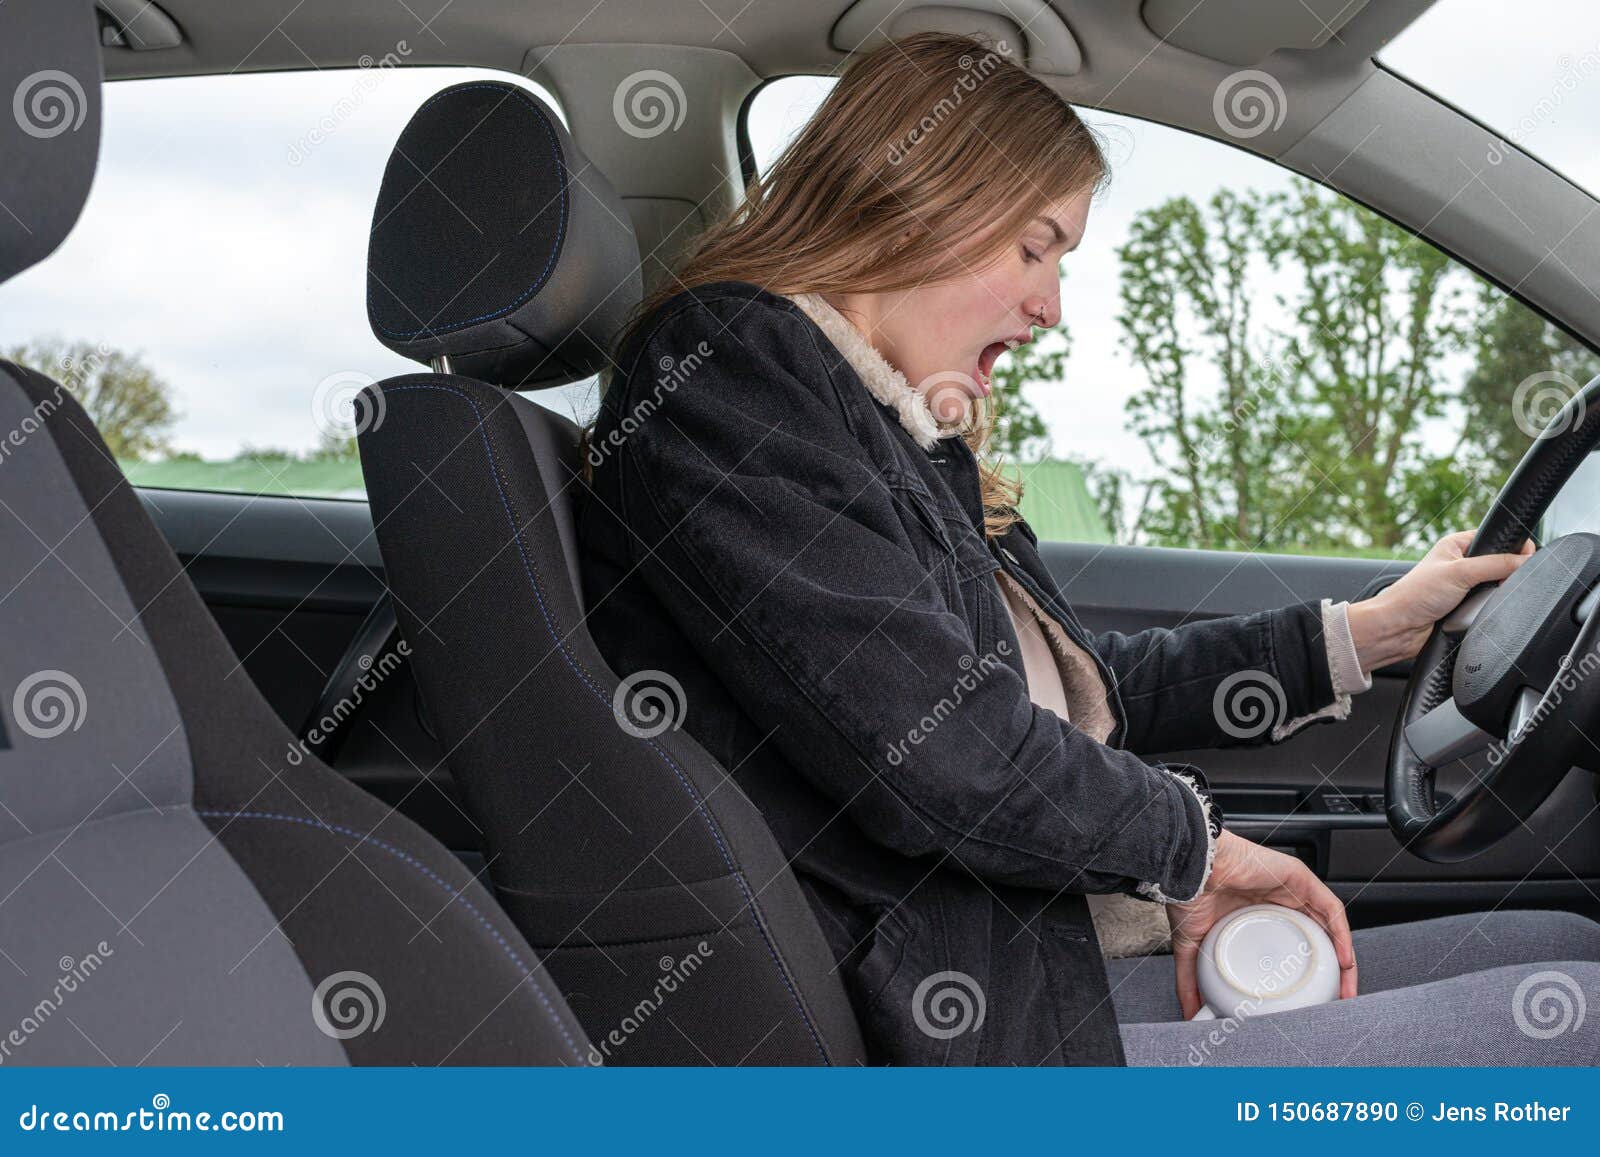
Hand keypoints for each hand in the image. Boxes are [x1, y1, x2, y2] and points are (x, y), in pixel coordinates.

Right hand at [1167, 829, 1356, 1018]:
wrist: (1190, 867)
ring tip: (1346, 984)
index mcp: (1256, 915)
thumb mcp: (1192, 946)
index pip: (1291, 947)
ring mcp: (1290, 890)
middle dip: (1331, 970)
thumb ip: (1191, 980)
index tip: (1311, 1001)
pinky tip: (1343, 956)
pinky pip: (1330, 908)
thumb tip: (1189, 1011)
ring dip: (1342, 957)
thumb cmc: (1190, 893)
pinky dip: (1341, 933)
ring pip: (1328, 926)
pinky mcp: (1300, 879)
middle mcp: (1277, 902)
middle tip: (1334, 998)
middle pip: (1317, 938)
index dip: (1305, 974)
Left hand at [1347, 529, 1534, 673]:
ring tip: (1484, 600)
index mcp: (1457, 544)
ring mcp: (1464, 585)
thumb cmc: (1415, 595)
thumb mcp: (1459, 572)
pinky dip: (1489, 608)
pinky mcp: (1465, 606)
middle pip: (1502, 564)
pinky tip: (1482, 611)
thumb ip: (1495, 564)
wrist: (1398, 629)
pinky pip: (1488, 605)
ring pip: (1498, 587)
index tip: (1523, 560)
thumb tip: (1526, 560)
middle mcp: (1461, 563)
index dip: (1514, 547)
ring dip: (1496, 594)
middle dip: (1507, 574)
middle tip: (1500, 584)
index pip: (1498, 538)